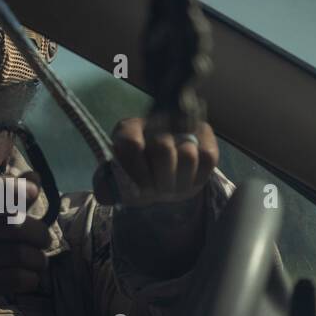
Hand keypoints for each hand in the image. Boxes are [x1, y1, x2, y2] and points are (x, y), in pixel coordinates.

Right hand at [0, 174, 50, 315]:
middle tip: (44, 240)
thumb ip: (13, 195)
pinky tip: (29, 277)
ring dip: (38, 260)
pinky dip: (31, 278)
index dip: (17, 188)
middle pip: (16, 227)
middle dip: (40, 234)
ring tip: (38, 261)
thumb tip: (35, 176)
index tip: (34, 191)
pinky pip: (18, 278)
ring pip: (21, 255)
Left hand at [94, 116, 219, 206]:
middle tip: (156, 189)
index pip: (131, 144)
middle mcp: (154, 122)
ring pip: (187, 155)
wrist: (160, 177)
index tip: (138, 189)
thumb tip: (107, 194)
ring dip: (178, 181)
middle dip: (160, 179)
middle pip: (163, 148)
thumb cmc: (137, 180)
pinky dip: (197, 176)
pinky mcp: (205, 137)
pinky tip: (185, 180)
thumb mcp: (117, 185)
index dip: (136, 171)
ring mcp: (181, 127)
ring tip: (169, 187)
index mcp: (127, 130)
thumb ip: (106, 189)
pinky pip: (209, 158)